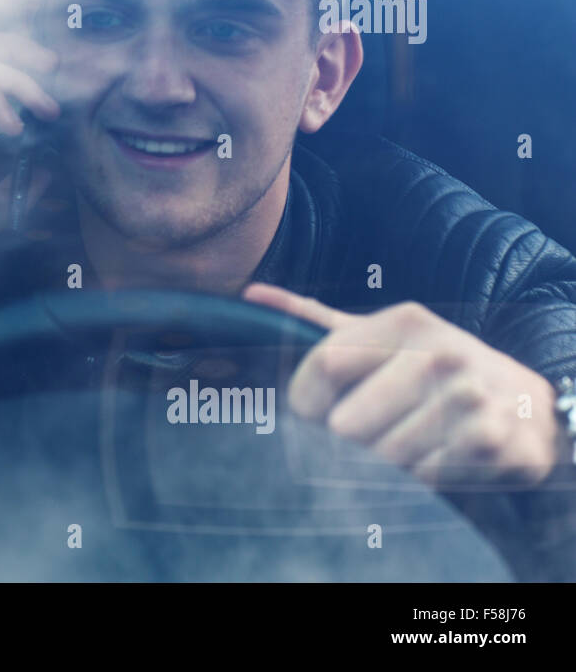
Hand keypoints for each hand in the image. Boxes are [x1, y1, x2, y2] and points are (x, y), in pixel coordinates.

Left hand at [242, 282, 562, 487]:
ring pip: (382, 459)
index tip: (314, 414)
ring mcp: (471, 397)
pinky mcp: (494, 443)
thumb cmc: (432, 368)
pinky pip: (420, 480)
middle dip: (346, 441)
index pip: (322, 369)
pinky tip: (435, 456)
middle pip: (347, 425)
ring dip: (382, 464)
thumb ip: (313, 321)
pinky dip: (418, 479)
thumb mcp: (379, 338)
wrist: (524, 402)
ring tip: (405, 440)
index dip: (306, 404)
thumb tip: (251, 295)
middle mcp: (441, 353)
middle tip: (368, 432)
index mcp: (405, 322)